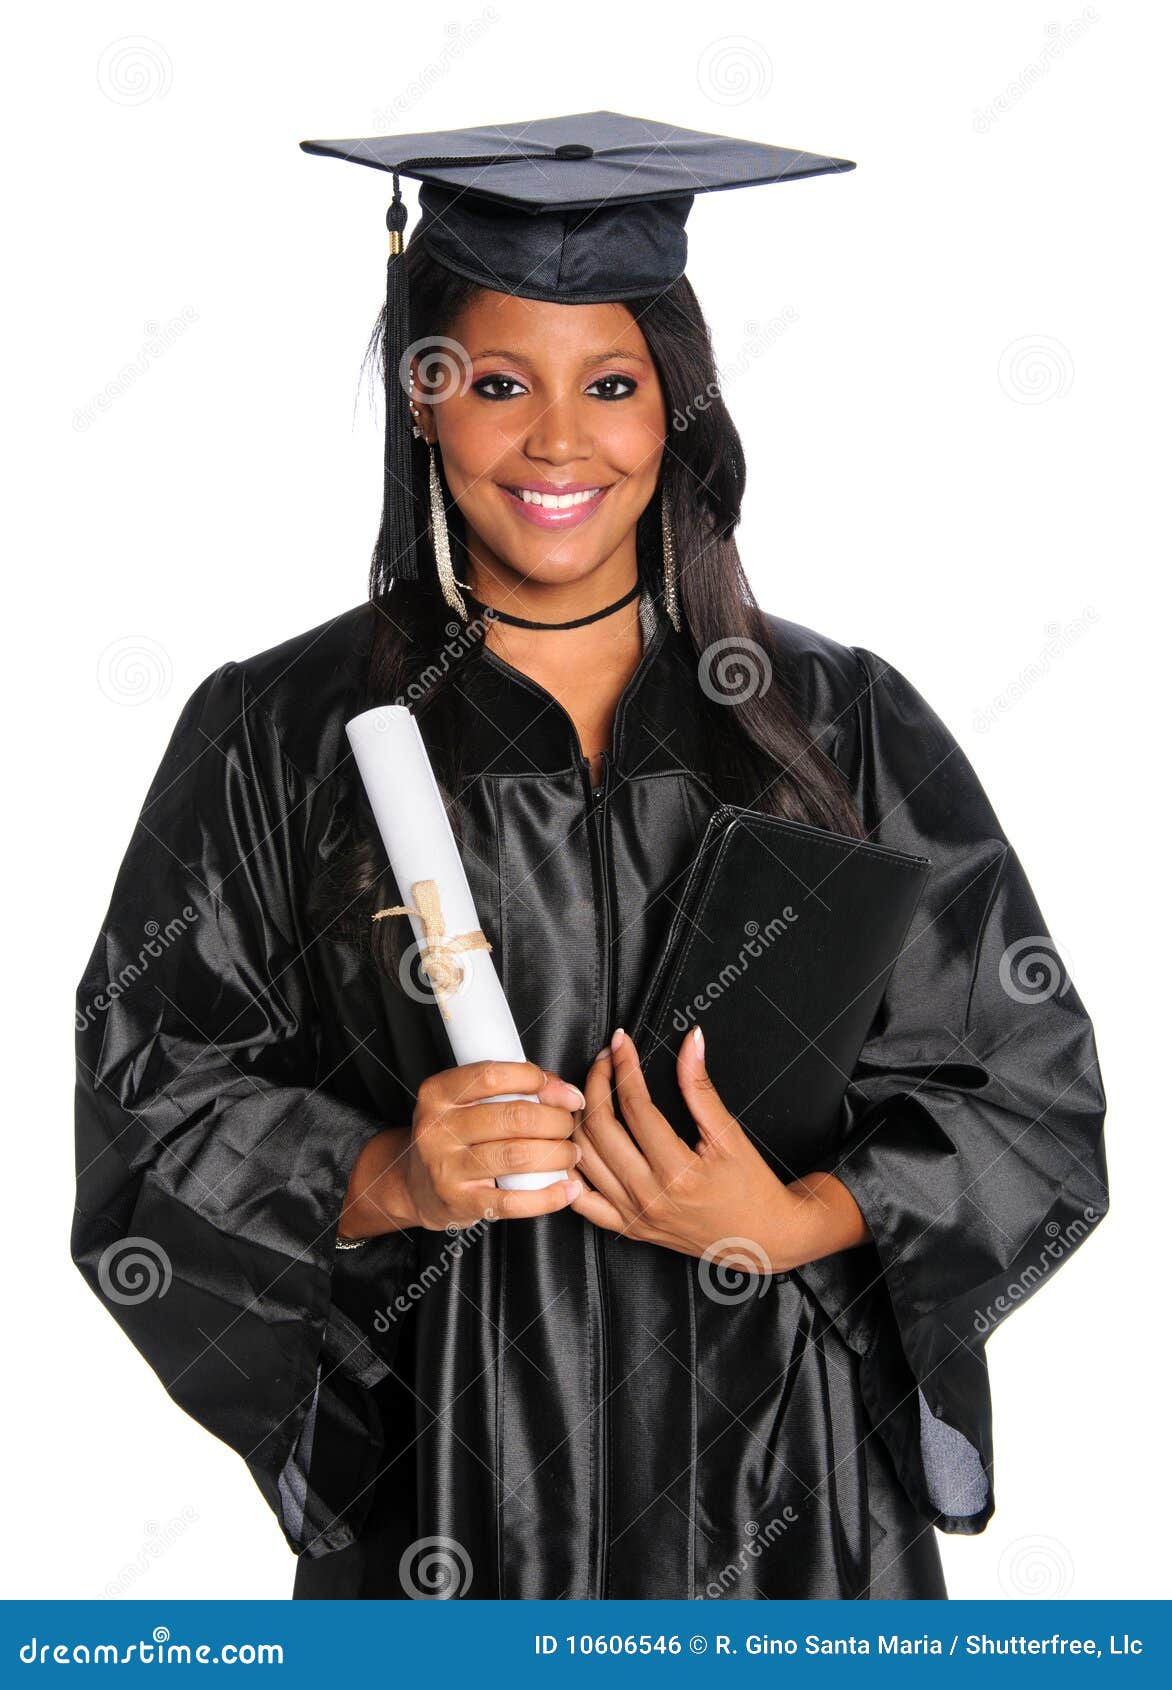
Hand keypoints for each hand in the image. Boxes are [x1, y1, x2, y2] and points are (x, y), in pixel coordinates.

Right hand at [339, 1060, 583, 1236]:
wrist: (417, 1184)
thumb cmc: (455, 1136)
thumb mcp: (468, 1101)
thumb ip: (512, 1087)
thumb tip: (563, 1091)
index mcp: (439, 1093)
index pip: (493, 1076)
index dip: (536, 1080)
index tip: (562, 1092)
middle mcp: (438, 1129)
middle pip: (513, 1117)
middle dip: (555, 1120)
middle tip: (568, 1125)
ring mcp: (447, 1168)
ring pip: (517, 1156)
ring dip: (557, 1154)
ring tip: (569, 1153)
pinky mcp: (460, 1202)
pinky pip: (513, 1202)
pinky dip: (548, 1196)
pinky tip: (567, 1189)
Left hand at [569, 1026, 868, 1272]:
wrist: (762, 1237)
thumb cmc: (751, 1188)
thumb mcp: (730, 1134)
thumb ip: (701, 1087)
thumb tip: (691, 1041)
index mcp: (677, 1172)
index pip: (634, 1106)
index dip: (624, 1067)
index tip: (621, 1043)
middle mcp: (648, 1197)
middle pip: (600, 1129)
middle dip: (596, 1083)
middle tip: (605, 1060)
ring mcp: (634, 1216)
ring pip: (584, 1160)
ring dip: (578, 1118)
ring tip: (590, 1091)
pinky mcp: (628, 1229)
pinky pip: (583, 1202)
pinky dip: (570, 1171)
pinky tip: (573, 1144)